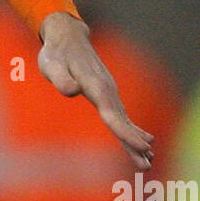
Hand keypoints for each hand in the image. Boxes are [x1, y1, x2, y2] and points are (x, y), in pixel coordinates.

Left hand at [38, 12, 154, 168]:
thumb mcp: (51, 64)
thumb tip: (73, 90)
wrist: (67, 35)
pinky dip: (132, 129)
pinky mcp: (107, 93)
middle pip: (121, 121)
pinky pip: (121, 115)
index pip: (111, 114)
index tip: (140, 147)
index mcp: (94, 85)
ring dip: (136, 140)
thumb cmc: (56, 53)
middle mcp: (107, 89)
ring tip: (149, 160)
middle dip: (134, 142)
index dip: (125, 132)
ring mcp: (109, 91)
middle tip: (147, 164)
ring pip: (124, 119)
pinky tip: (145, 141)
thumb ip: (61, 78)